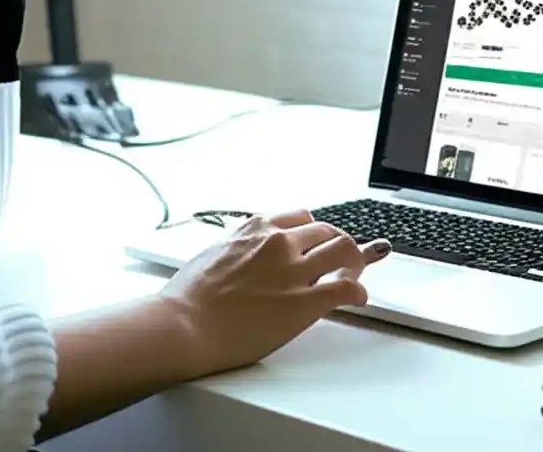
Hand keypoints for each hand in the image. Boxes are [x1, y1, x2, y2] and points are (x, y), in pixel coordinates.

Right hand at [158, 210, 391, 376]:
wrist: (184, 325)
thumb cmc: (188, 298)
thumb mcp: (214, 253)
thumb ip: (241, 248)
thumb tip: (249, 257)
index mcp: (257, 228)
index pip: (301, 218)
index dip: (314, 232)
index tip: (318, 241)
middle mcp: (280, 242)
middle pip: (327, 231)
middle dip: (337, 244)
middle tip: (342, 260)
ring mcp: (295, 270)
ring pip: (344, 250)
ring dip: (355, 261)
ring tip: (355, 274)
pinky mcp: (305, 301)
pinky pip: (346, 288)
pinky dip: (358, 291)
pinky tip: (358, 298)